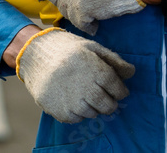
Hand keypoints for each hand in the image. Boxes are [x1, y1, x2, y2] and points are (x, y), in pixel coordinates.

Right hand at [16, 28, 134, 123]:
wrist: (34, 53)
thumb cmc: (67, 48)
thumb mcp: (92, 47)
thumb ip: (113, 60)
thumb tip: (131, 73)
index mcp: (93, 68)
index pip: (116, 87)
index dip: (121, 90)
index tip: (120, 91)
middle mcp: (82, 86)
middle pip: (106, 104)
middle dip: (111, 103)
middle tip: (108, 99)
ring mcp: (69, 100)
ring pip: (92, 113)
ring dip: (95, 108)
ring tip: (89, 97)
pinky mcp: (56, 109)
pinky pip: (75, 119)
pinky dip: (79, 113)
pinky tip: (75, 101)